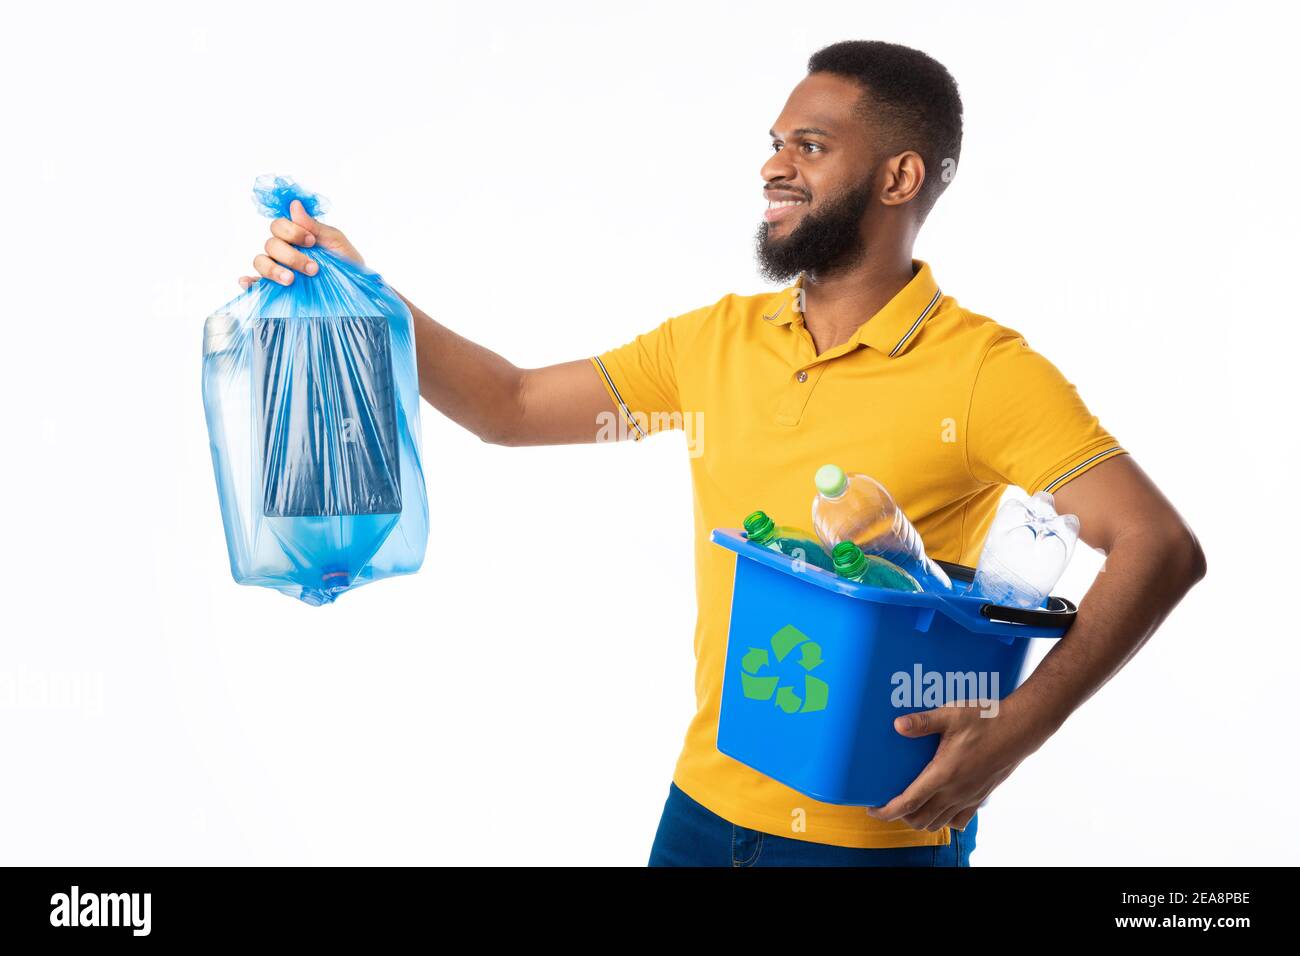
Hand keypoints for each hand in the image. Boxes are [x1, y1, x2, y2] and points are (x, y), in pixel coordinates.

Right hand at [238, 199, 363, 289]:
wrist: (355, 292)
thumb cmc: (347, 263)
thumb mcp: (336, 242)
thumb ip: (315, 226)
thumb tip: (294, 205)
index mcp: (296, 236)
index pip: (278, 225)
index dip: (291, 232)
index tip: (312, 242)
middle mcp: (284, 251)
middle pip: (271, 244)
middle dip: (291, 255)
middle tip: (313, 268)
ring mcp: (278, 269)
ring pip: (260, 261)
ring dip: (273, 269)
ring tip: (291, 280)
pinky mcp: (275, 289)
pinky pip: (254, 284)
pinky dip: (248, 282)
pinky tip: (249, 283)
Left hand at [864, 695, 1048, 831]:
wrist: (1021, 728)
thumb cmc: (986, 720)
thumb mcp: (951, 715)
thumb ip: (923, 721)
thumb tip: (897, 725)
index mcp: (943, 775)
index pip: (908, 803)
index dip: (886, 811)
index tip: (871, 810)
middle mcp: (955, 792)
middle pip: (920, 819)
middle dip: (899, 816)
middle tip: (887, 803)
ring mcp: (969, 797)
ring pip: (938, 823)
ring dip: (920, 819)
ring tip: (909, 805)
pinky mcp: (981, 797)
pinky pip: (959, 820)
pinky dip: (944, 820)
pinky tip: (939, 806)